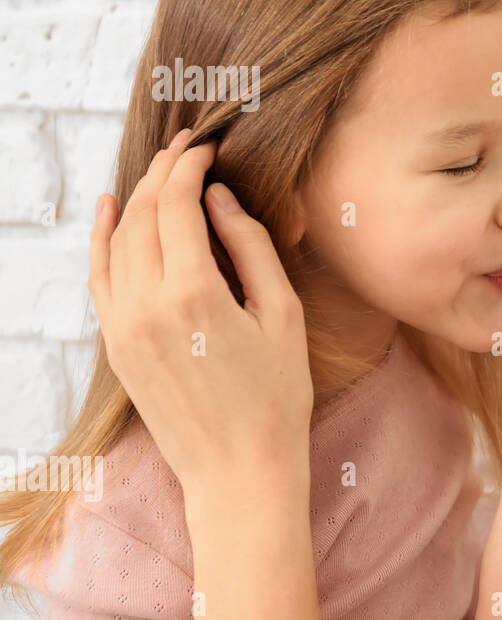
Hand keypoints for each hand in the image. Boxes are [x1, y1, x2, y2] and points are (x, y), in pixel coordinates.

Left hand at [88, 128, 314, 496]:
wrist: (239, 472)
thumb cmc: (276, 398)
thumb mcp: (283, 315)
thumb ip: (251, 248)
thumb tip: (220, 199)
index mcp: (194, 294)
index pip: (177, 204)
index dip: (190, 167)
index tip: (209, 147)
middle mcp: (146, 305)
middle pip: (141, 215)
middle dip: (163, 173)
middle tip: (188, 149)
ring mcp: (122, 327)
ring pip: (117, 241)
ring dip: (136, 198)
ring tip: (161, 172)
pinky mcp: (115, 346)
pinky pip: (99, 277)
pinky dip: (101, 238)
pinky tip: (112, 209)